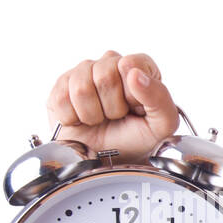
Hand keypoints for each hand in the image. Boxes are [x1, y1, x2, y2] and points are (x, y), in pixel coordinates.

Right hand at [45, 50, 178, 163]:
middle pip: (105, 75)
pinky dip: (74, 118)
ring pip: (81, 88)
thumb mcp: (162, 125)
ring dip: (93, 114)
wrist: (106, 159)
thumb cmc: (136, 139)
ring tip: (100, 120)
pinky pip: (61, 99)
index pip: (133, 63)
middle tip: (117, 117)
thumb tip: (134, 73)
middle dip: (113, 107)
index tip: (135, 107)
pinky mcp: (60, 85)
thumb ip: (160, 97)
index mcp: (140, 68)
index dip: (133, 91)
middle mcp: (111, 64)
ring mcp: (83, 73)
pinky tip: (82, 120)